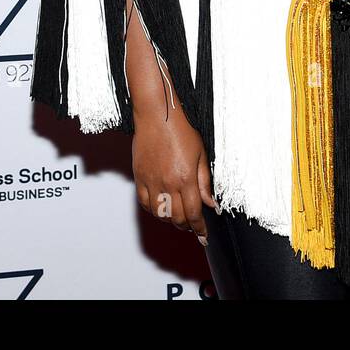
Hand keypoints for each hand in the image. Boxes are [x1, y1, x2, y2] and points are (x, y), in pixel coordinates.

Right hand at [122, 0, 216, 244]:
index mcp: (185, 177)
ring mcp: (151, 181)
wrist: (156, 113)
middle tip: (193, 227)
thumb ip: (204, 181)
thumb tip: (211, 203)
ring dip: (170, 220)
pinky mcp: (138, 177)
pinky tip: (162, 207)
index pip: (193, 213)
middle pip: (177, 217)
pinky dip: (154, 210)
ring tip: (179, 219)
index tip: (203, 235)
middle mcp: (167, 183)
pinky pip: (144, 203)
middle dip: (187, 225)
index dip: (199, 227)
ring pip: (160, 214)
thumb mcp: (201, 153)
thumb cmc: (180, 127)